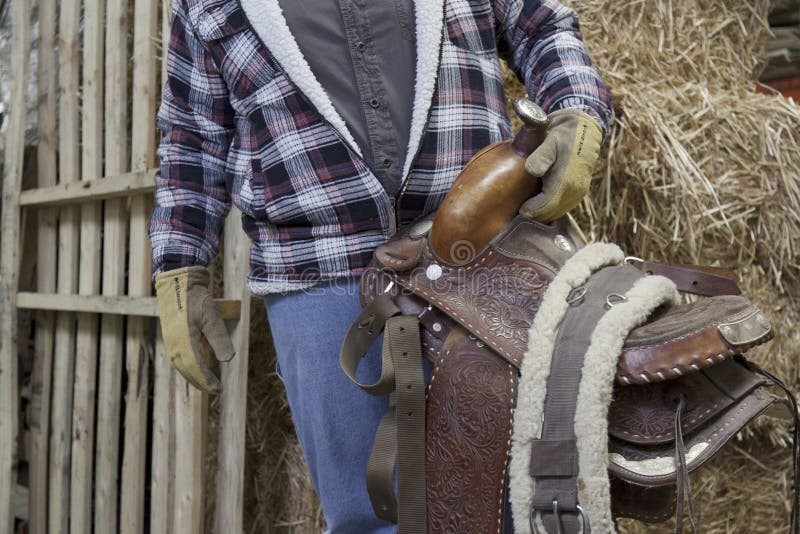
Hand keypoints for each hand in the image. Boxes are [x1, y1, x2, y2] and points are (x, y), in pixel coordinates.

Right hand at [154, 266, 234, 393]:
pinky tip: (194, 367)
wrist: (177, 282)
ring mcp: (170, 340)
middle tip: (214, 390)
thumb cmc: (196, 298)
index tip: (218, 389)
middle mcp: (175, 344)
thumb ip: (219, 339)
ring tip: (204, 383)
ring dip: (192, 376)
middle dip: (200, 382)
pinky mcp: (170, 335)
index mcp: (185, 342)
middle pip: (187, 370)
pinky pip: (178, 357)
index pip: (196, 368)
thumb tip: (228, 360)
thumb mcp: (212, 317)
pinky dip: (186, 366)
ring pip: (181, 365)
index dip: (207, 381)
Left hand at [520, 109, 602, 221]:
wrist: (585, 127)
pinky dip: (550, 209)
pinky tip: (538, 206)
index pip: (547, 205)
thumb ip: (541, 156)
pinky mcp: (579, 191)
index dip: (532, 211)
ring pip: (558, 211)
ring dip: (543, 214)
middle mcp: (575, 190)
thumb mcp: (551, 140)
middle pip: (552, 212)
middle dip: (535, 216)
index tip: (519, 212)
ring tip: (526, 213)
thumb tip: (532, 170)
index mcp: (567, 180)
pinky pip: (562, 206)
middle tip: (518, 216)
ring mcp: (579, 192)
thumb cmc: (564, 133)